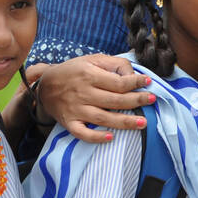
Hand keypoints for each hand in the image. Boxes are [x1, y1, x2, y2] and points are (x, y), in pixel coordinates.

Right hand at [31, 55, 154, 142]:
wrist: (45, 85)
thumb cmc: (74, 71)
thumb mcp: (92, 60)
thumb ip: (113, 64)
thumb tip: (132, 74)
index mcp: (89, 75)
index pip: (117, 82)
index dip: (135, 82)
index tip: (148, 82)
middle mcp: (83, 93)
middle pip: (114, 101)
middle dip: (136, 101)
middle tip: (152, 100)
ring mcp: (76, 109)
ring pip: (103, 118)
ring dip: (124, 122)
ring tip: (143, 123)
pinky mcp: (69, 122)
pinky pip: (82, 133)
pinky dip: (96, 137)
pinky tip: (111, 138)